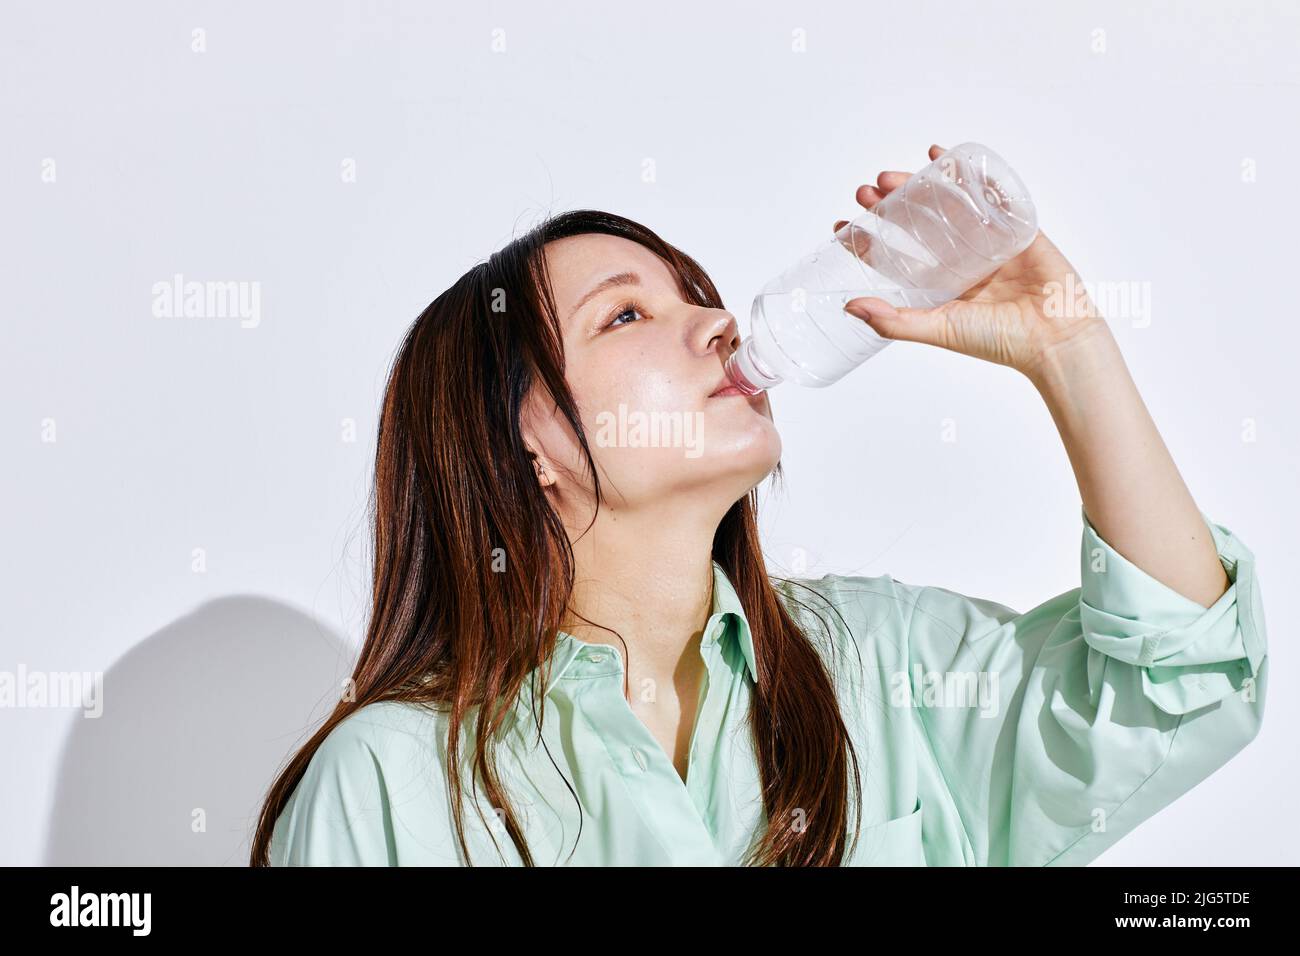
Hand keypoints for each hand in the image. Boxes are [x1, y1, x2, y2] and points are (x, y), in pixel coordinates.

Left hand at [840, 144, 1108, 380]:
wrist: (1055, 338)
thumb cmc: (999, 341)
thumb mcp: (937, 329)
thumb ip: (893, 320)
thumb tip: (848, 306)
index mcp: (940, 286)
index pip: (897, 256)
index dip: (871, 239)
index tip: (845, 226)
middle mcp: (961, 262)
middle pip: (918, 223)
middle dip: (890, 205)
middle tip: (866, 192)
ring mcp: (988, 242)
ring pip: (947, 205)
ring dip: (917, 185)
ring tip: (889, 177)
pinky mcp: (1015, 227)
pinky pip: (989, 193)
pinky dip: (967, 173)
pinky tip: (942, 156)